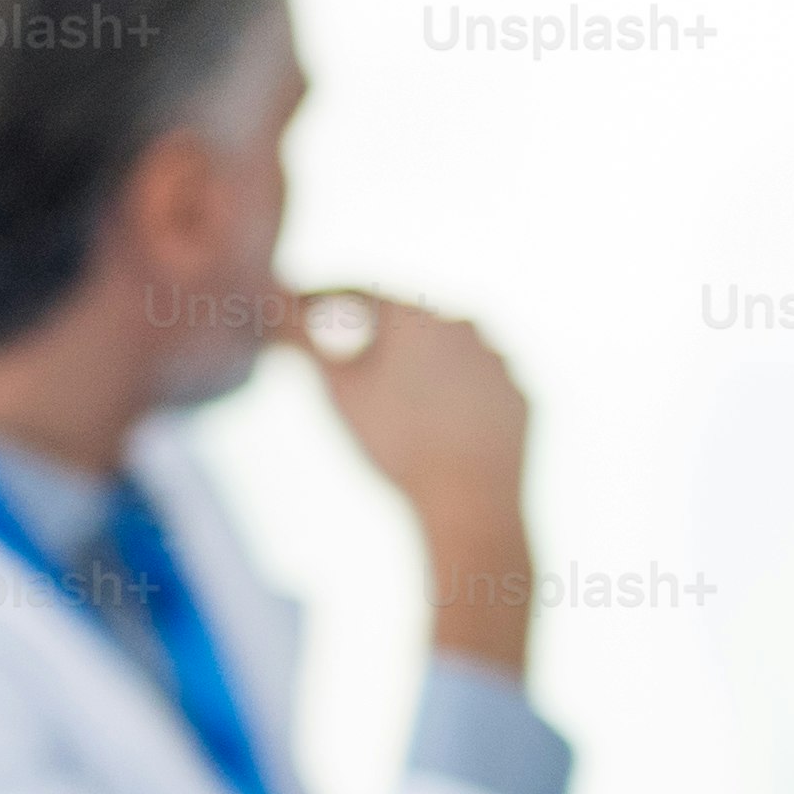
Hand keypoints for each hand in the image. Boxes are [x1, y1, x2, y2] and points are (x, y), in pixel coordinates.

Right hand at [286, 291, 536, 672]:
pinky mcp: (521, 396)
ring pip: (447, 355)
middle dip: (375, 334)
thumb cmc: (398, 444)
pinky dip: (456, 397)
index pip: (359, 291)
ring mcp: (500, 360)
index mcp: (415, 314)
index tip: (300, 308)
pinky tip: (437, 425)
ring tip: (396, 402)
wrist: (470, 501)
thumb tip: (273, 309)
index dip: (322, 299)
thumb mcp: (338, 391)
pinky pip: (480, 387)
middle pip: (406, 321)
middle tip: (347, 357)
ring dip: (419, 366)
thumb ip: (304, 343)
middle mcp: (465, 324)